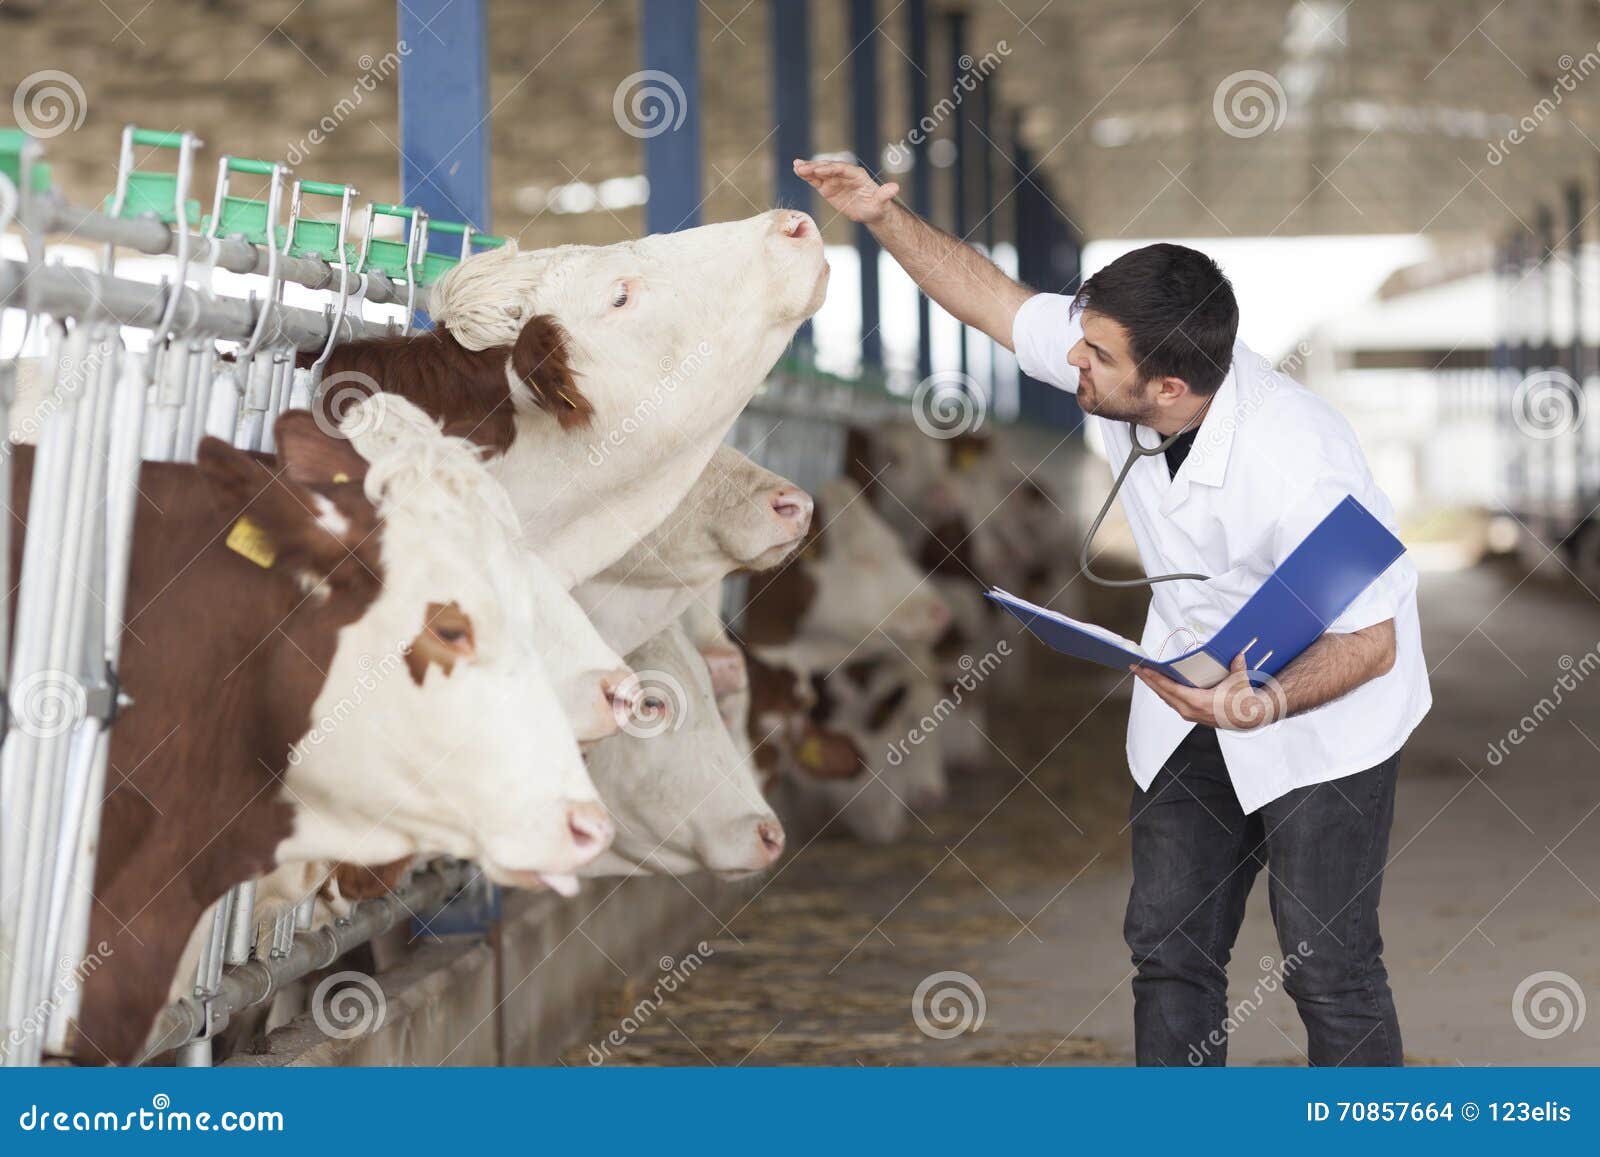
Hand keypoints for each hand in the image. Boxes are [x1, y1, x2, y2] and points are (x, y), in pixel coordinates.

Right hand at [792, 158, 898, 224]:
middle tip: (801, 167)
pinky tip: (796, 171)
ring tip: (795, 166)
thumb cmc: (877, 206)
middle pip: (828, 168)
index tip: (819, 169)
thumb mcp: (882, 202)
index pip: (842, 169)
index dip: (830, 169)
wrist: (871, 210)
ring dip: (808, 169)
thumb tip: (895, 187)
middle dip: (815, 167)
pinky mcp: (828, 187)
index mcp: (856, 175)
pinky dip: (807, 176)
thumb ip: (885, 194)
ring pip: (820, 172)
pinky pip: (816, 180)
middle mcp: (844, 174)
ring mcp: (835, 179)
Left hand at [1131, 652, 1284, 730]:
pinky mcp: (1190, 714)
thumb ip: (1238, 668)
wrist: (1247, 719)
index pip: (1170, 688)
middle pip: (1162, 693)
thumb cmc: (1242, 702)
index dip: (1155, 678)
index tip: (1143, 669)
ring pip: (1165, 698)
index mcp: (1198, 702)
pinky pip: (1171, 701)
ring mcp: (1188, 713)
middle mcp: (1189, 710)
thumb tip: (1238, 655)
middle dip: (1147, 679)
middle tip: (1135, 667)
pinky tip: (1157, 683)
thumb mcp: (1240, 683)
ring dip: (1153, 685)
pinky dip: (1162, 691)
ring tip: (1142, 673)